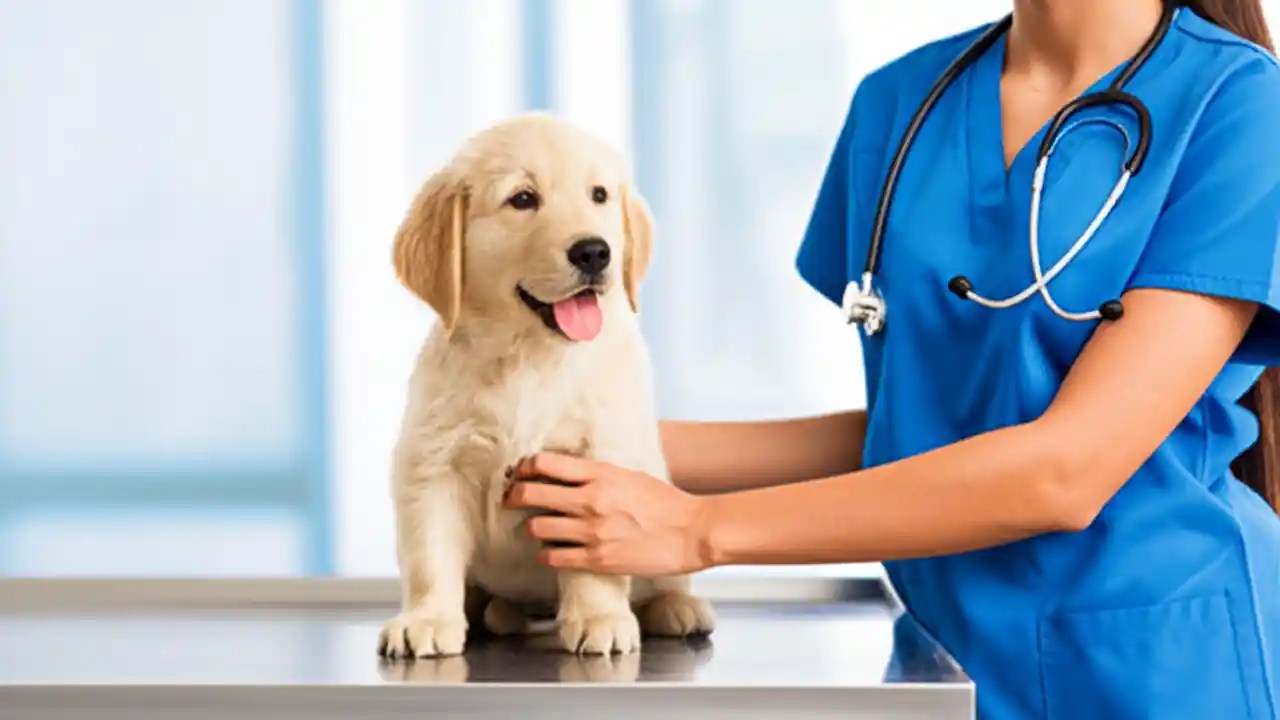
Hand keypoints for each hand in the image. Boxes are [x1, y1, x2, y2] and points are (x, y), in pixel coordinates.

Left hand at [503, 453, 714, 575]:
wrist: (691, 532)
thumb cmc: (665, 503)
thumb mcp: (629, 475)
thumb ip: (597, 474)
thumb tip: (567, 473)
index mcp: (600, 474)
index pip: (544, 463)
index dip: (524, 468)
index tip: (521, 474)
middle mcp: (591, 500)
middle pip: (530, 494)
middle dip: (514, 496)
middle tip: (510, 500)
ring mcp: (592, 531)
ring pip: (537, 527)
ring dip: (533, 527)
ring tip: (538, 528)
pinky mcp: (597, 559)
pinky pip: (553, 556)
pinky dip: (546, 553)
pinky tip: (551, 551)